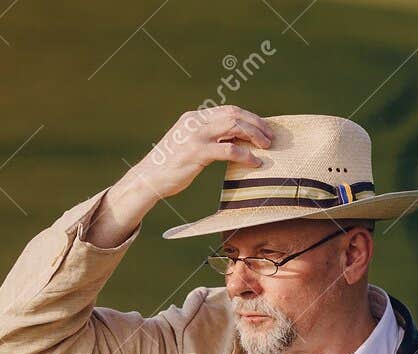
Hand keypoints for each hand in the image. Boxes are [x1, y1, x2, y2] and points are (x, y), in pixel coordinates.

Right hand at [85, 107, 273, 247]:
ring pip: (234, 126)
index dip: (249, 117)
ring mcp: (195, 136)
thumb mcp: (187, 145)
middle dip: (256, 124)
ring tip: (267, 146)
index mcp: (193, 118)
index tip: (263, 128)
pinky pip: (229, 149)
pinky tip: (255, 162)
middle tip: (271, 137)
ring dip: (254, 135)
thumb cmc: (169, 168)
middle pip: (234, 114)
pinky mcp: (196, 153)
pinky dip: (245, 155)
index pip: (228, 110)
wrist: (147, 180)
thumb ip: (206, 138)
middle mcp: (195, 122)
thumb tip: (232, 141)